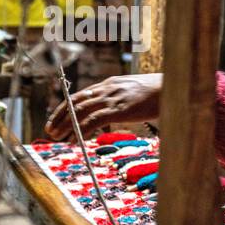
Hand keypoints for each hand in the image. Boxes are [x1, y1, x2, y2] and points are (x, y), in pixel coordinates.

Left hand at [44, 74, 161, 140]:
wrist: (175, 88)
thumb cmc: (161, 93)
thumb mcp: (136, 94)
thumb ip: (123, 101)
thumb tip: (117, 112)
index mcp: (110, 84)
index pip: (81, 94)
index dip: (66, 107)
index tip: (57, 118)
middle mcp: (108, 88)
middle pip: (75, 101)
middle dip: (60, 115)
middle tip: (49, 129)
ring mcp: (113, 98)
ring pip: (80, 111)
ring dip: (65, 125)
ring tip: (56, 136)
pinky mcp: (119, 109)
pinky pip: (94, 120)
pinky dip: (81, 130)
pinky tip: (74, 140)